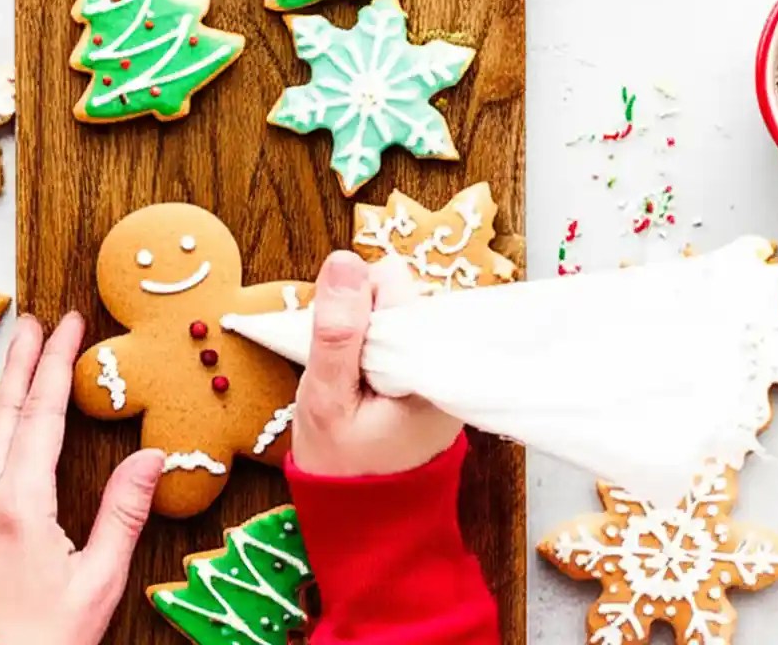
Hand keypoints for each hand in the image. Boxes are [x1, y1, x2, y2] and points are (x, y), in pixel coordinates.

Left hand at [0, 314, 164, 644]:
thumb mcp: (99, 580)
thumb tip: (153, 457)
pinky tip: (3, 423)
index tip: (67, 326)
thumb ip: (124, 512)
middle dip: (22, 360)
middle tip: (36, 321)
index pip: (41, 414)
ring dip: (6, 390)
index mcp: (18, 504)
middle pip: (5, 411)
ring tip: (21, 357)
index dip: (55, 363)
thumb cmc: (43, 638)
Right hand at [292, 252, 462, 476]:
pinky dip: (378, 346)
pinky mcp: (433, 370)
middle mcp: (449, 355)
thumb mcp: (327, 398)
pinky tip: (365, 378)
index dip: (354, 303)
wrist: (368, 516)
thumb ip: (336, 331)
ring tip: (354, 377)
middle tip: (344, 367)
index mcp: (431, 360)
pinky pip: (402, 333)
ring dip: (368, 332)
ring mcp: (444, 363)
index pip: (394, 283)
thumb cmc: (343, 463)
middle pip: (398, 291)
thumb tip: (343, 260)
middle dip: (363, 315)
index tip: (339, 347)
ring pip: (397, 310)